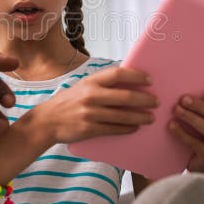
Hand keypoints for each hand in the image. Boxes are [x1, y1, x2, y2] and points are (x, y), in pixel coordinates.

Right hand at [32, 66, 157, 146]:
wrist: (47, 121)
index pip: (118, 74)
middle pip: (125, 96)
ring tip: (150, 118)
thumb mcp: (83, 86)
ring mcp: (90, 113)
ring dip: (140, 117)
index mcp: (90, 81)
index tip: (149, 80)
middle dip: (145, 100)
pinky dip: (127, 129)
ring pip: (123, 115)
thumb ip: (102, 84)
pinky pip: (114, 129)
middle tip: (155, 102)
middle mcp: (91, 95)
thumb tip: (129, 83)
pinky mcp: (89, 129)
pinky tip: (135, 127)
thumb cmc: (68, 102)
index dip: (137, 76)